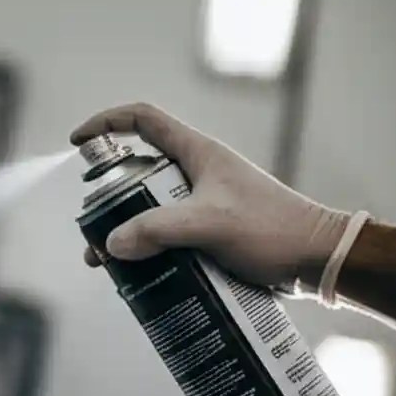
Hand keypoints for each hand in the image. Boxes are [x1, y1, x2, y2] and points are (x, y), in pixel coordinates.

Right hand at [71, 103, 348, 289]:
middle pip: (139, 173)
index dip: (107, 124)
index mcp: (197, 154)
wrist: (316, 258)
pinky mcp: (212, 231)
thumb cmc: (271, 229)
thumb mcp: (209, 224)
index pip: (143, 120)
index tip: (78, 142)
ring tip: (106, 262)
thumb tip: (112, 242)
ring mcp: (205, 202)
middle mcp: (198, 173)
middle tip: (91, 227)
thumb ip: (157, 229)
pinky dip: (149, 251)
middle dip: (109, 200)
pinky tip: (138, 275)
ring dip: (127, 232)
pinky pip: (168, 235)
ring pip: (151, 210)